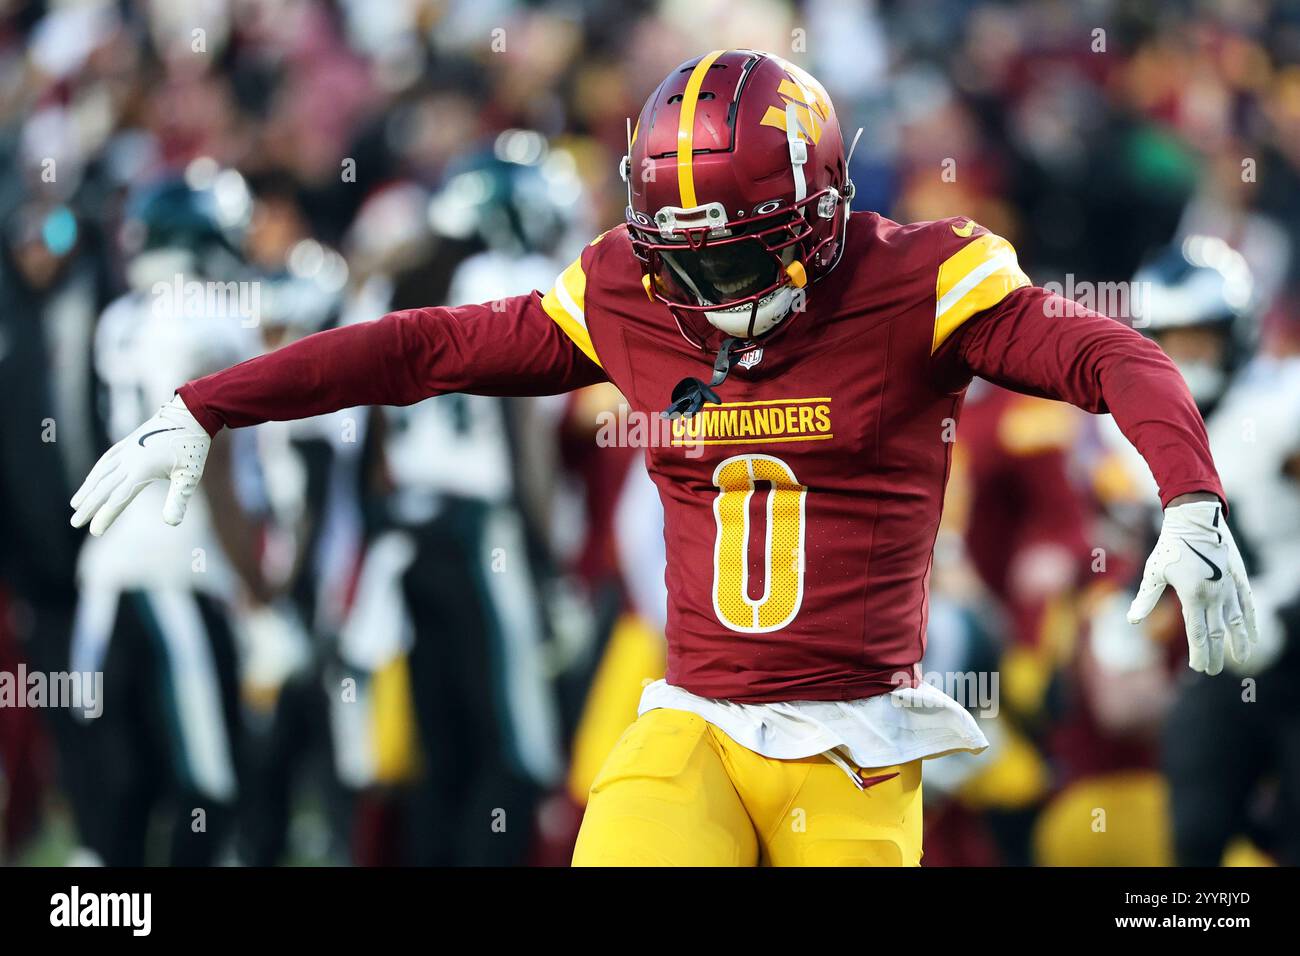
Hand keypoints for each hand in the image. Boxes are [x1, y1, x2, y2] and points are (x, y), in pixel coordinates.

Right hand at [70, 395, 210, 535]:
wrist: (190, 415)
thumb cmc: (192, 448)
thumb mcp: (189, 476)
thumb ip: (178, 499)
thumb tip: (171, 523)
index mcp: (142, 470)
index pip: (119, 498)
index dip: (106, 515)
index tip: (95, 531)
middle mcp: (129, 460)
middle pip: (104, 487)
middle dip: (89, 506)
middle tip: (75, 523)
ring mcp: (126, 450)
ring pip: (101, 473)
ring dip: (87, 489)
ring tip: (75, 504)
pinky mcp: (127, 443)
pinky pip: (106, 460)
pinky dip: (95, 472)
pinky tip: (91, 480)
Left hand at [1127, 498, 1257, 674]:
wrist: (1196, 521)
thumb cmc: (1170, 547)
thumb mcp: (1153, 572)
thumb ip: (1145, 598)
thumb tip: (1132, 620)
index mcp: (1192, 596)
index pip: (1198, 633)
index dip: (1199, 653)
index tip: (1198, 668)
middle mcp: (1214, 595)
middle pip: (1216, 633)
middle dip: (1214, 654)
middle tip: (1210, 670)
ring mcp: (1229, 588)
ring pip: (1237, 623)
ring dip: (1237, 643)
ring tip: (1238, 660)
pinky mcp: (1239, 580)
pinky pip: (1248, 607)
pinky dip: (1251, 624)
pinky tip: (1253, 638)